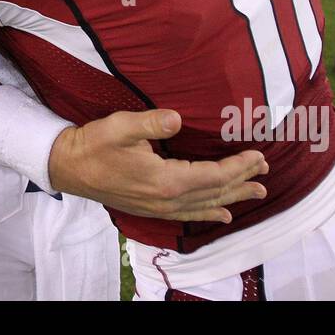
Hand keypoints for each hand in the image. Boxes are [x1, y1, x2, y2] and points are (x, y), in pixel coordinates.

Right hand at [48, 108, 267, 222]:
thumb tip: (178, 118)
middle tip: (266, 171)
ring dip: (233, 198)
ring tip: (258, 193)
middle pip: (215, 192)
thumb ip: (151, 123)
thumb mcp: (121, 126)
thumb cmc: (94, 144)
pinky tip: (222, 216)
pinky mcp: (151, 209)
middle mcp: (167, 199)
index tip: (258, 155)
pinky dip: (209, 214)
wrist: (68, 167)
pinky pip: (188, 215)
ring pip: (205, 205)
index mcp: (165, 180)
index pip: (213, 175)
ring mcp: (159, 208)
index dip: (238, 166)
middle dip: (242, 180)